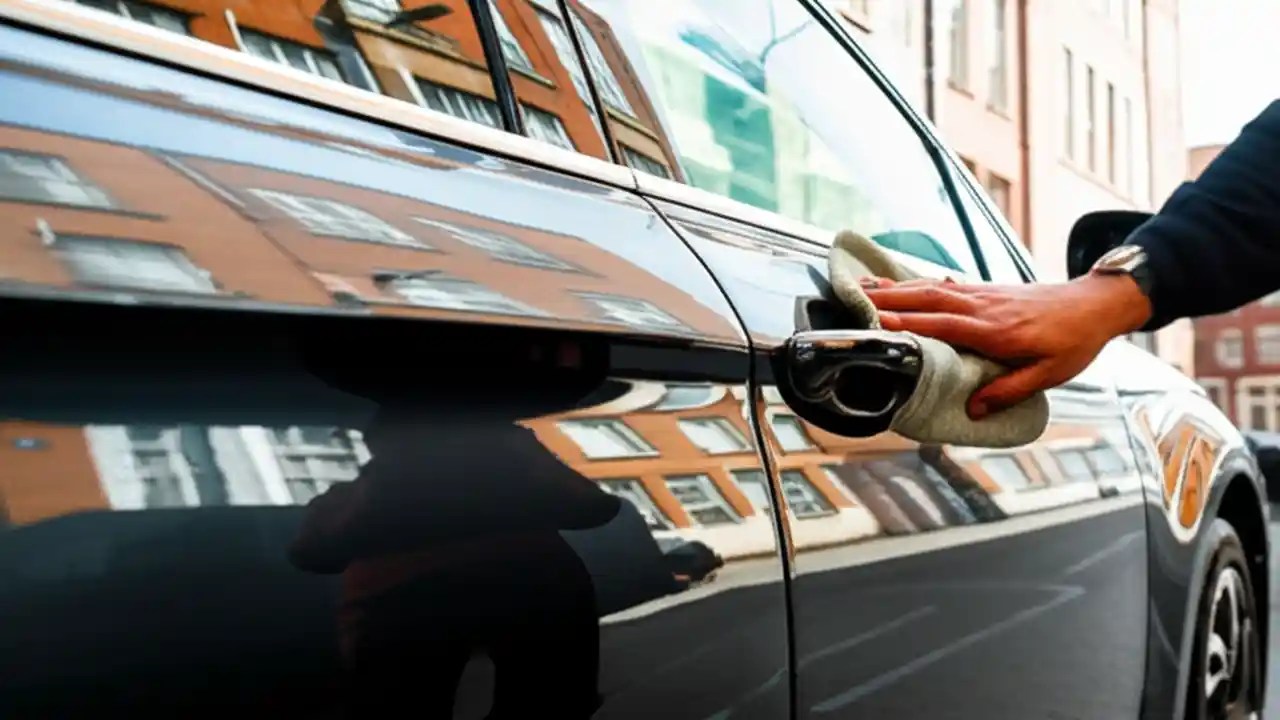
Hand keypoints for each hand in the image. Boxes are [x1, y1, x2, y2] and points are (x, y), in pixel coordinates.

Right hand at [862, 273, 1152, 418]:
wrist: (1095, 304)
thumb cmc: (1074, 341)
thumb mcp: (1049, 374)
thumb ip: (1009, 390)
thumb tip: (974, 408)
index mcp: (996, 330)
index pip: (943, 324)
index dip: (909, 322)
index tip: (877, 322)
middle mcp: (984, 307)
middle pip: (929, 299)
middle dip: (890, 299)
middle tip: (854, 299)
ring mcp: (984, 295)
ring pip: (933, 287)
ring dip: (898, 287)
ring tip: (866, 286)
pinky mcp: (987, 290)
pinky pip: (946, 284)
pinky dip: (919, 283)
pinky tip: (904, 284)